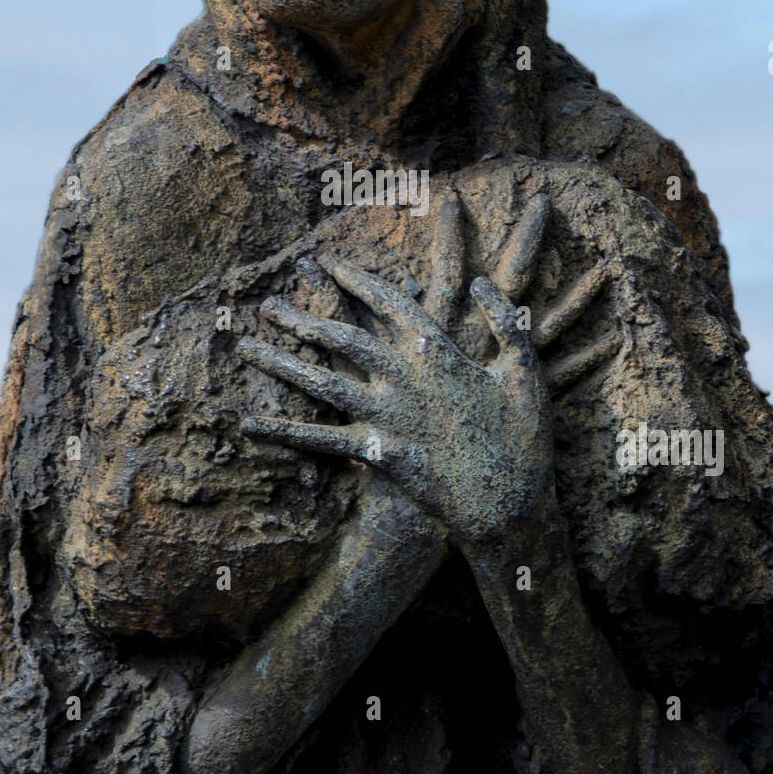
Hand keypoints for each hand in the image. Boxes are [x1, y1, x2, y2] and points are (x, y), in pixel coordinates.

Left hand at [240, 256, 553, 549]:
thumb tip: (479, 282)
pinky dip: (284, 431)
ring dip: (280, 362)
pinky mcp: (376, 455)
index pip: (389, 302)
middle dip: (302, 317)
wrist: (510, 511)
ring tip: (245, 345)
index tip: (328, 262)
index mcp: (440, 352)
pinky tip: (249, 422)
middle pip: (342, 336)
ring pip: (321, 381)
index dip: (357, 279)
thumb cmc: (524, 441)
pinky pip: (321, 440)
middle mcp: (405, 379)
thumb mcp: (527, 372)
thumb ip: (506, 322)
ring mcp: (386, 417)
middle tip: (267, 303)